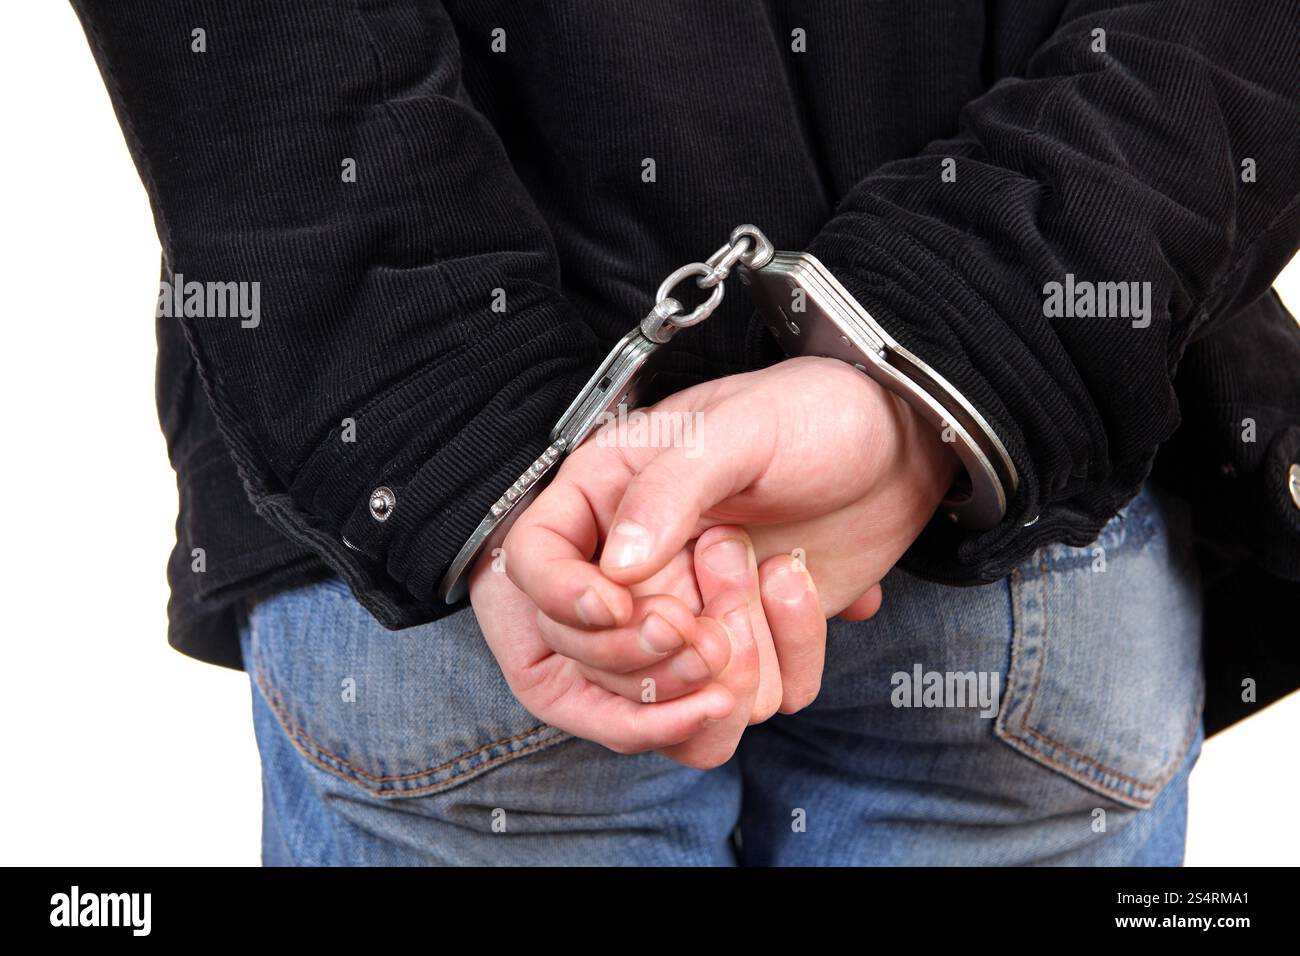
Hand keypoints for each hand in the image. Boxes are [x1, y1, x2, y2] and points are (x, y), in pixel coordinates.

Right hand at [505, 356, 959, 712]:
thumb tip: (619, 567)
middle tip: (708, 617)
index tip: (621, 606)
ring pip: (670, 700)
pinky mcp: (750, 649)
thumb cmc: (814, 414)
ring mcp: (691, 614)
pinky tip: (801, 586)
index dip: (563, 601)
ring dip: (733, 654)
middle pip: (589, 657)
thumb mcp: (740, 426)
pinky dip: (787, 659)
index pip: (535, 567)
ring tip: (772, 573)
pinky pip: (749, 703)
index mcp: (606, 497)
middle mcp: (635, 567)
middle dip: (656, 654)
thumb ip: (671, 487)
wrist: (899, 449)